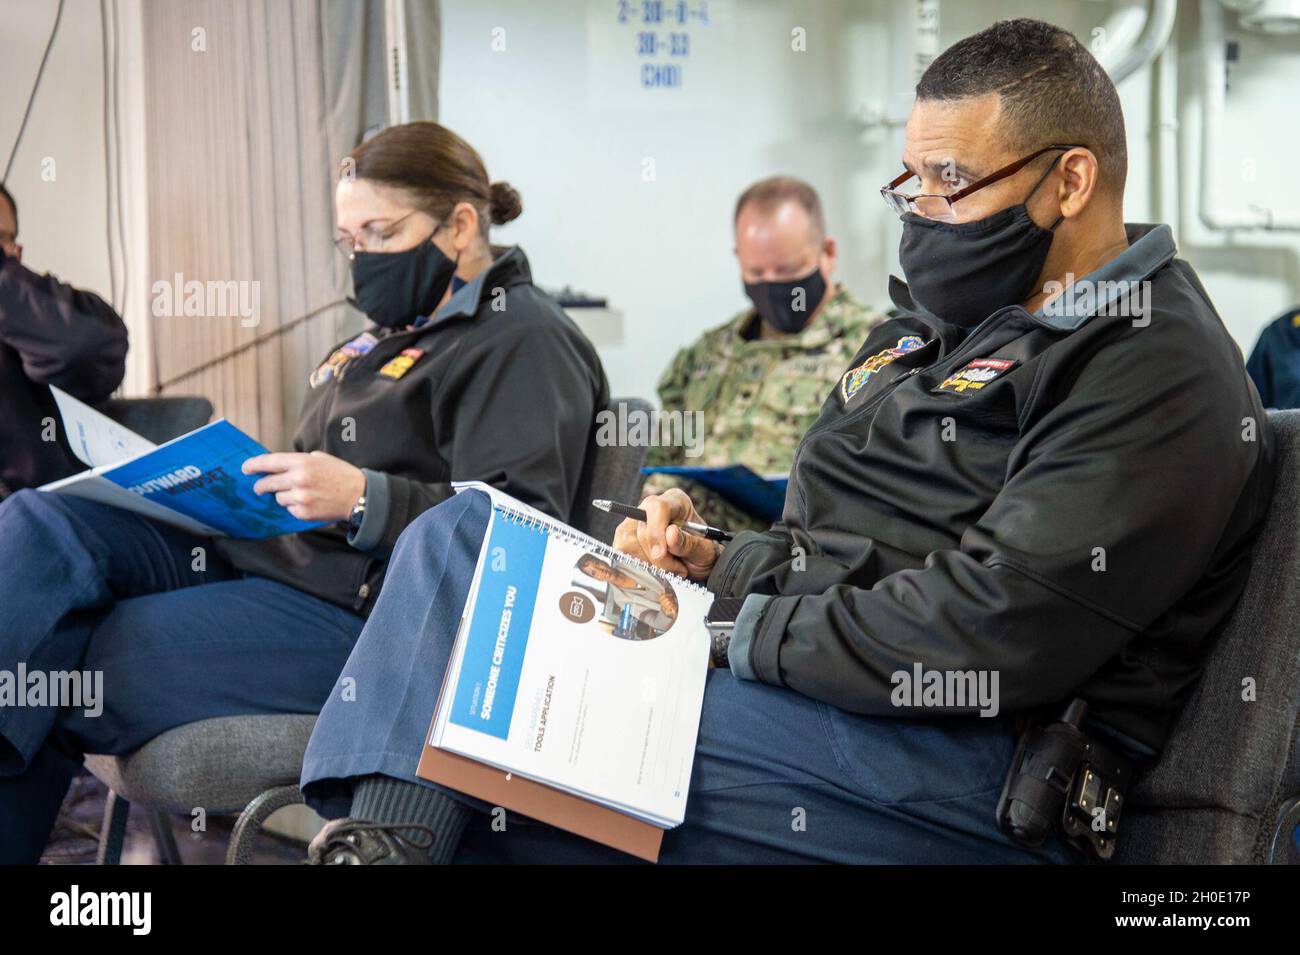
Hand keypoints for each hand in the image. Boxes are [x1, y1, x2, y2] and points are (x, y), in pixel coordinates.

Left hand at [243, 451, 365, 522]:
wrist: (359, 495)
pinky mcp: (304, 513)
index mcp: (302, 462)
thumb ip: (298, 462)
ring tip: (300, 494)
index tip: (245, 468)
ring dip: (283, 496)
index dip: (254, 465)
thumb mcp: (320, 458)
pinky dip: (294, 507)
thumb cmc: (340, 474)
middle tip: (260, 487)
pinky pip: (289, 509)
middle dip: (261, 486)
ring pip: (278, 498)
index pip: (269, 462)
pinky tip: (309, 503)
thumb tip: (276, 467)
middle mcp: (299, 479)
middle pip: (268, 483)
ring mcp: (300, 497)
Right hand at [613, 488, 718, 581]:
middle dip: (656, 557)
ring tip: (669, 570)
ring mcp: (637, 524)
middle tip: (677, 568)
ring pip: (626, 543)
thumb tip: (670, 534)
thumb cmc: (704, 553)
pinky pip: (621, 554)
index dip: (655, 532)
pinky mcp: (627, 540)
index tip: (660, 554)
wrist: (699, 565)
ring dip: (647, 564)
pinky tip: (655, 571)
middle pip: (639, 529)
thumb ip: (689, 543)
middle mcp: (652, 509)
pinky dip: (637, 568)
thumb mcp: (705, 550)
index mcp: (676, 502)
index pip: (656, 508)